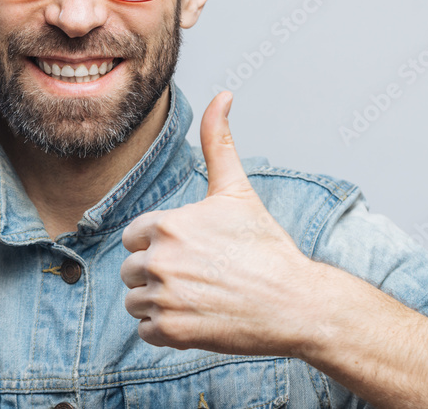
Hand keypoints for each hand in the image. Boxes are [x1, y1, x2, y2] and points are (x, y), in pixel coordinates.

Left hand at [120, 91, 315, 354]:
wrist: (295, 302)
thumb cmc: (265, 245)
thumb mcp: (237, 189)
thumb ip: (217, 141)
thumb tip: (222, 94)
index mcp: (165, 225)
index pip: (134, 237)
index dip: (160, 244)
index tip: (193, 251)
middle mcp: (158, 261)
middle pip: (132, 269)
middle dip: (158, 274)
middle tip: (199, 275)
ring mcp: (164, 299)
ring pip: (136, 301)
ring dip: (159, 302)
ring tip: (199, 296)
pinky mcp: (171, 333)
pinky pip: (145, 331)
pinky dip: (166, 329)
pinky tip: (198, 317)